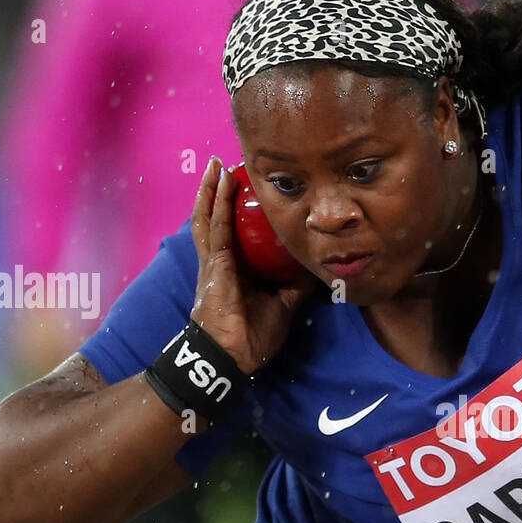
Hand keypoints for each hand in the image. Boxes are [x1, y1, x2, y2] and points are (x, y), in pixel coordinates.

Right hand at [189, 156, 316, 374]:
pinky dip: (217, 204)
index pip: (230, 233)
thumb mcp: (282, 306)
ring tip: (216, 165)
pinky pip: (216, 228)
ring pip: (208, 217)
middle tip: (223, 167)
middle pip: (214, 219)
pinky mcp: (215, 264)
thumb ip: (294, 286)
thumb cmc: (252, 336)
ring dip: (211, 190)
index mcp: (232, 271)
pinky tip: (220, 183)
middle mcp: (219, 262)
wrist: (234, 357)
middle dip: (217, 193)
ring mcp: (213, 262)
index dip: (232, 212)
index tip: (241, 190)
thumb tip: (313, 268)